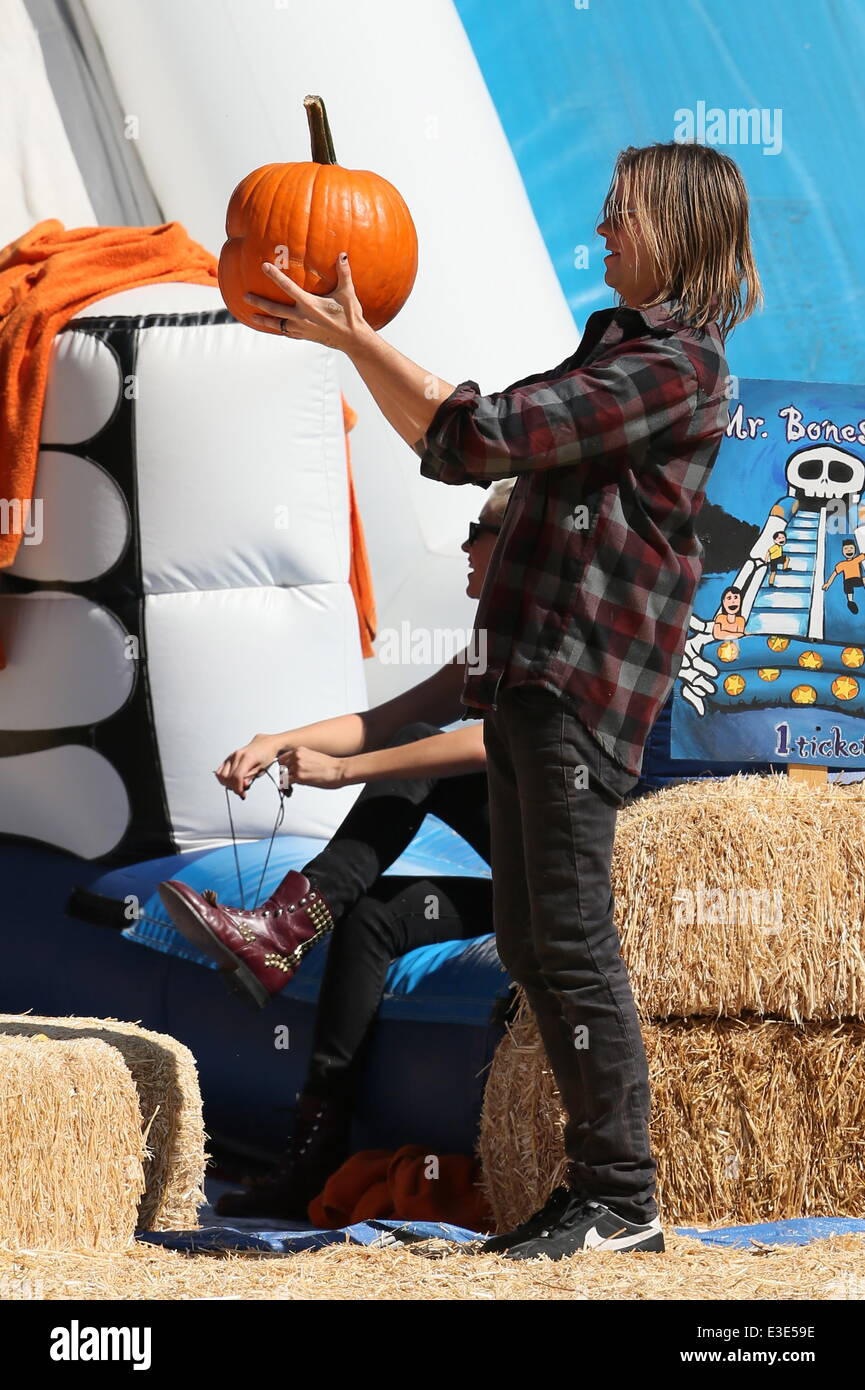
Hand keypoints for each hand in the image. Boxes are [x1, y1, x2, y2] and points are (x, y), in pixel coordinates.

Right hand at [215, 733, 279, 798]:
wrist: (265, 744)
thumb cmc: (266, 755)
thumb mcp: (262, 768)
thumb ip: (251, 777)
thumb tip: (243, 785)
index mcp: (247, 758)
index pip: (236, 777)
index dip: (238, 788)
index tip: (242, 794)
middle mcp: (237, 756)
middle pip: (228, 777)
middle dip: (234, 787)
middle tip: (242, 791)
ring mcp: (232, 756)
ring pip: (221, 774)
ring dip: (228, 784)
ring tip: (237, 785)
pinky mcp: (229, 758)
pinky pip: (220, 770)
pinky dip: (223, 778)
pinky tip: (231, 781)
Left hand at [243, 255, 368, 350]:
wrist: (353, 340)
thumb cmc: (351, 315)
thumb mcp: (347, 293)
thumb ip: (343, 273)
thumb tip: (342, 255)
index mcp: (309, 304)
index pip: (287, 287)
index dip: (275, 276)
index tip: (263, 266)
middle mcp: (302, 317)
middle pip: (274, 309)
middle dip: (259, 302)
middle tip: (245, 296)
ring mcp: (301, 329)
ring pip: (277, 324)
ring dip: (263, 320)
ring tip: (251, 316)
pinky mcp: (304, 336)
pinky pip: (287, 332)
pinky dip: (278, 329)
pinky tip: (272, 327)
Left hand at [278, 745, 346, 789]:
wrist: (339, 770)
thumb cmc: (330, 765)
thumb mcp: (313, 756)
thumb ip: (301, 760)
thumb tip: (293, 768)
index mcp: (300, 750)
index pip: (282, 758)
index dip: (283, 766)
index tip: (284, 771)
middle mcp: (297, 756)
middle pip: (282, 767)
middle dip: (284, 775)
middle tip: (289, 780)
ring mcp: (297, 766)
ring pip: (283, 775)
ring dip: (287, 782)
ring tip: (290, 787)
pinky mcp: (299, 776)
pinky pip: (286, 782)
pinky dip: (286, 787)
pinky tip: (289, 789)